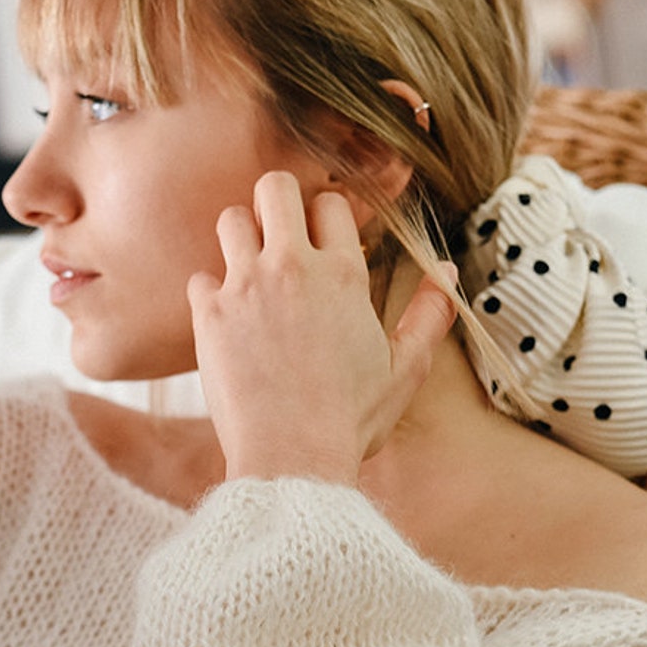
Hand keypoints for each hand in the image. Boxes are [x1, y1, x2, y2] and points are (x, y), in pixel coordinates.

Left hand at [187, 172, 457, 484]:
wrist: (292, 459)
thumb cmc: (351, 420)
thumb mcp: (405, 369)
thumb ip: (429, 313)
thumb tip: (448, 270)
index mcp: (343, 275)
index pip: (330, 202)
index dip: (325, 217)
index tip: (321, 242)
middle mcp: (292, 268)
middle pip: (274, 187)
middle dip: (276, 202)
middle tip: (277, 234)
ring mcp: (246, 287)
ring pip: (229, 219)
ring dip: (238, 237)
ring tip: (248, 269)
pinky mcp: (209, 314)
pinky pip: (199, 276)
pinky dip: (210, 292)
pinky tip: (225, 318)